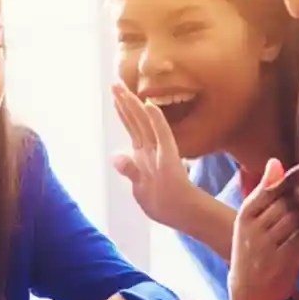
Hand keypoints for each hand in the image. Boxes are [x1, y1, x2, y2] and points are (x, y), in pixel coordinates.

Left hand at [110, 84, 202, 228]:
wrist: (184, 214)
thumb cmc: (164, 203)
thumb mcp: (139, 187)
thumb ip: (130, 170)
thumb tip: (115, 157)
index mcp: (144, 155)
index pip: (132, 129)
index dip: (124, 112)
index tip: (116, 96)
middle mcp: (151, 150)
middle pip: (135, 122)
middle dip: (125, 103)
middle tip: (114, 84)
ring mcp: (160, 153)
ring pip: (144, 125)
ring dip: (135, 107)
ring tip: (124, 90)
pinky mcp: (170, 158)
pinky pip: (162, 136)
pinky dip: (156, 120)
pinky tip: (150, 106)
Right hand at [229, 158, 298, 299]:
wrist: (248, 292)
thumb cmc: (253, 250)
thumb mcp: (251, 221)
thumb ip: (265, 193)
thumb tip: (275, 162)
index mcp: (245, 216)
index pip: (269, 190)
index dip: (293, 177)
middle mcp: (253, 230)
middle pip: (285, 203)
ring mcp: (268, 247)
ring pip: (296, 219)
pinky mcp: (283, 262)